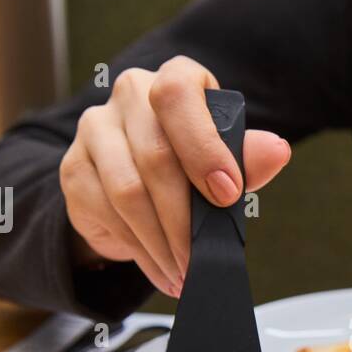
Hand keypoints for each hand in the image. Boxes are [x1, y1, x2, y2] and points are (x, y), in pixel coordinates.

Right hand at [59, 55, 291, 296]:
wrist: (137, 188)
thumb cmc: (191, 166)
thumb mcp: (226, 162)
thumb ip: (247, 158)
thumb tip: (276, 150)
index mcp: (175, 79)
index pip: (178, 95)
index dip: (203, 147)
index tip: (228, 194)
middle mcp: (130, 93)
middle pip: (155, 155)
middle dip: (184, 219)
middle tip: (202, 258)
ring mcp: (96, 129)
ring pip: (128, 190)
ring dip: (161, 242)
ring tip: (184, 272)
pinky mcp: (75, 168)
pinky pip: (106, 213)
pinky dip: (139, 250)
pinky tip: (161, 270)